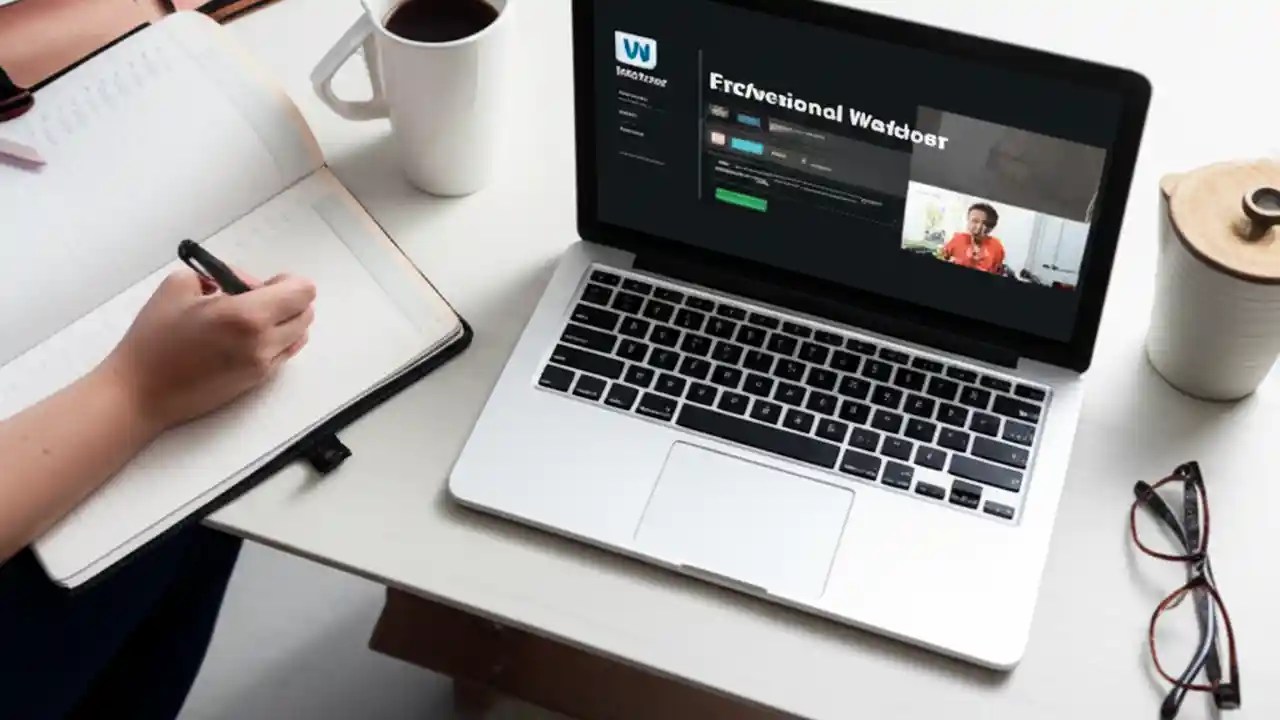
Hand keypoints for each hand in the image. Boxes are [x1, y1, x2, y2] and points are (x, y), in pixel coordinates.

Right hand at [98, 268, 316, 431]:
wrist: (141, 392)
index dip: (287, 282)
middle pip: (306, 313)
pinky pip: (284, 354)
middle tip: (254, 299)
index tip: (264, 283)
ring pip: (299, 335)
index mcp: (247, 315)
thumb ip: (219, 275)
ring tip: (248, 320)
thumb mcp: (178, 286)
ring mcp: (263, 366)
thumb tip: (242, 283)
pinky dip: (275, 341)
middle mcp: (263, 342)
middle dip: (287, 300)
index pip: (302, 292)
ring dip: (284, 321)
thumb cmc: (153, 339)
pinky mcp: (257, 382)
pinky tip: (245, 338)